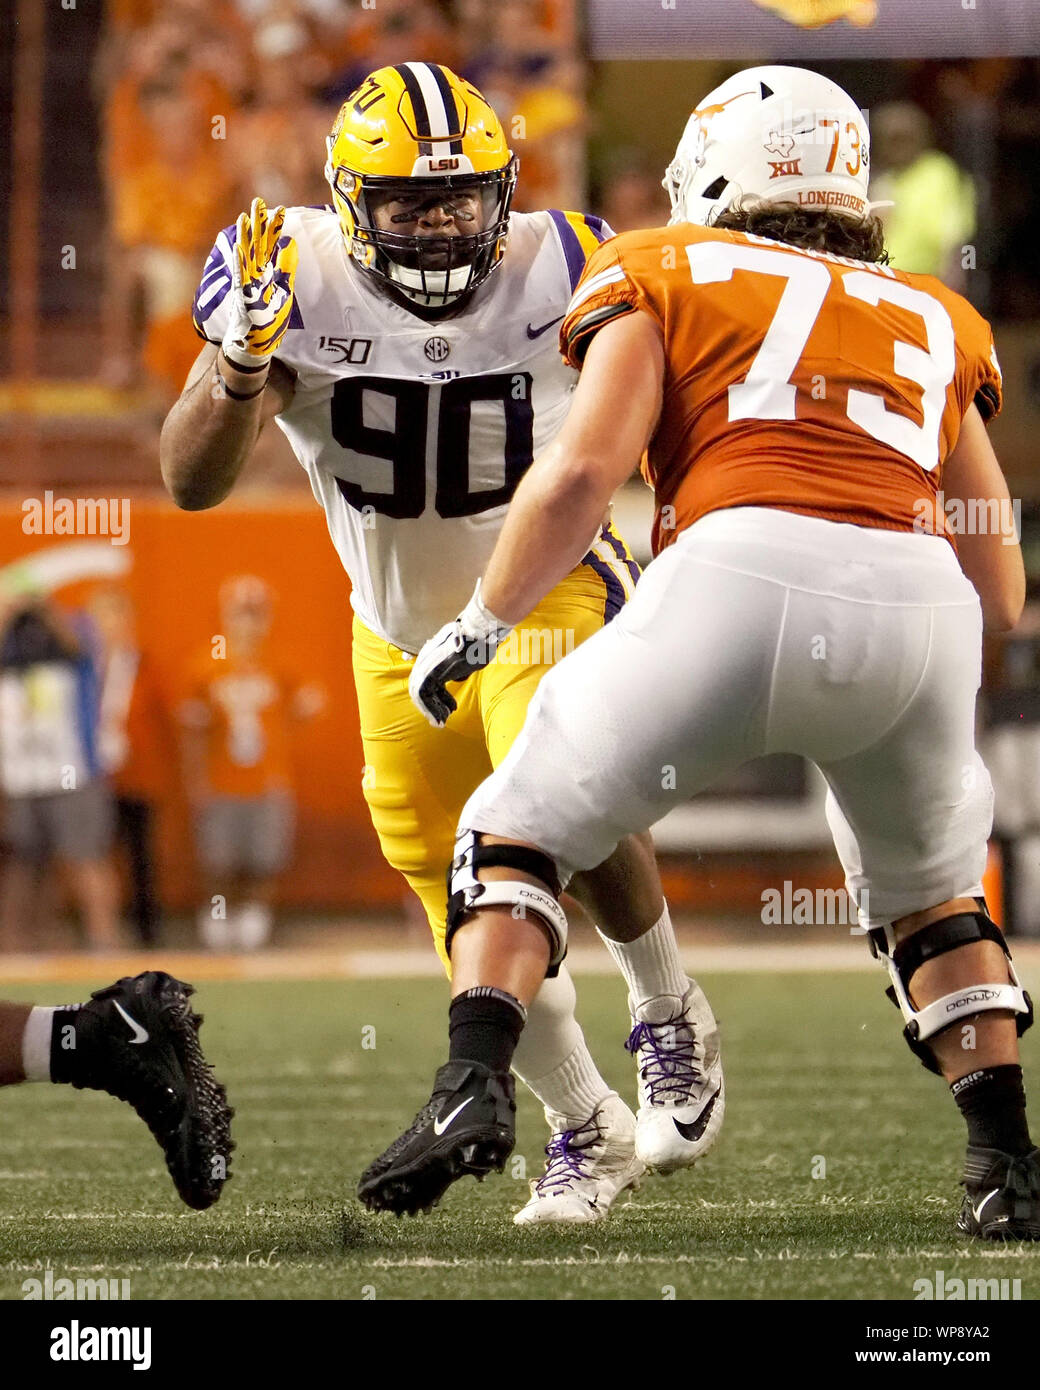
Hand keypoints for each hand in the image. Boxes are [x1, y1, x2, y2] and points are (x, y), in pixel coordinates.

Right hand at [221, 198, 298, 369]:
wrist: (256, 343)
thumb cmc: (269, 318)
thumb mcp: (284, 288)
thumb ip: (286, 266)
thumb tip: (291, 242)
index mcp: (265, 272)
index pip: (270, 245)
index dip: (274, 227)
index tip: (280, 209)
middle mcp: (254, 275)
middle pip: (256, 244)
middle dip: (258, 224)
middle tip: (259, 201)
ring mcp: (247, 285)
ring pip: (247, 256)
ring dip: (246, 237)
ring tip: (246, 217)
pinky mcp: (243, 298)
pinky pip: (241, 278)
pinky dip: (240, 262)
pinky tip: (240, 247)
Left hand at [409, 582, 512, 726]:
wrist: (481, 633)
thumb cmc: (479, 642)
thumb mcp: (465, 656)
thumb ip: (457, 666)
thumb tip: (457, 676)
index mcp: (431, 654)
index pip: (426, 679)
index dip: (436, 696)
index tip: (450, 707)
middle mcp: (425, 658)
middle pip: (419, 687)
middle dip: (430, 706)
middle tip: (442, 719)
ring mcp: (426, 664)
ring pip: (419, 694)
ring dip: (431, 711)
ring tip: (442, 722)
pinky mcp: (431, 672)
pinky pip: (425, 695)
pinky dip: (432, 709)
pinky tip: (442, 718)